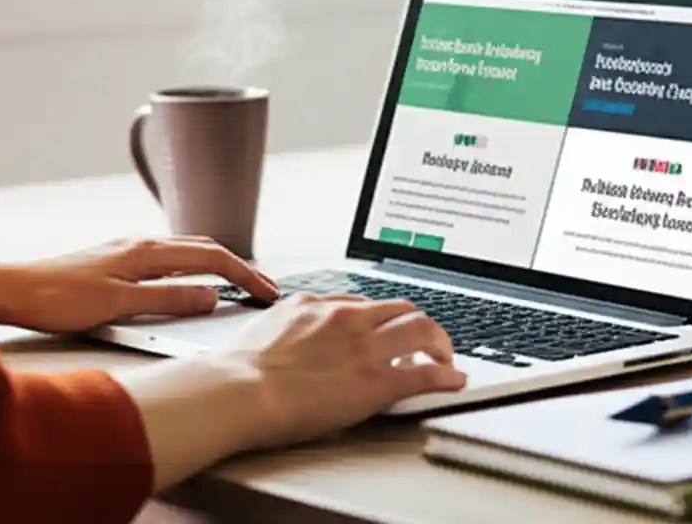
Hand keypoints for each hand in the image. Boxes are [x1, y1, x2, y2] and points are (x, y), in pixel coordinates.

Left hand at [0, 236, 278, 330]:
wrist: (11, 289)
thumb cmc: (57, 298)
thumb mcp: (119, 305)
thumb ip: (169, 300)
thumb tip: (212, 296)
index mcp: (148, 252)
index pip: (212, 259)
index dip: (246, 276)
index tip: (268, 293)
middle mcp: (141, 244)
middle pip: (205, 248)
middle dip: (239, 267)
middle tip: (263, 289)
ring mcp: (127, 249)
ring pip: (186, 251)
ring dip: (217, 266)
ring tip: (237, 285)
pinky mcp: (114, 260)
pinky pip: (167, 258)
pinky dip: (192, 268)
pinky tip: (189, 283)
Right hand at [114, 293, 466, 489]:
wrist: (239, 389)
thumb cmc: (238, 371)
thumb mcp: (262, 332)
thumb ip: (284, 328)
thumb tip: (282, 337)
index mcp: (315, 306)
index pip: (361, 303)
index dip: (379, 317)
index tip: (384, 326)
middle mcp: (345, 317)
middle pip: (398, 307)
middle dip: (416, 322)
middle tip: (424, 339)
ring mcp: (364, 346)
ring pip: (420, 329)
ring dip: (438, 343)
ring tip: (444, 357)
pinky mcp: (376, 379)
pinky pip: (425, 372)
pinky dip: (445, 375)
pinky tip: (453, 380)